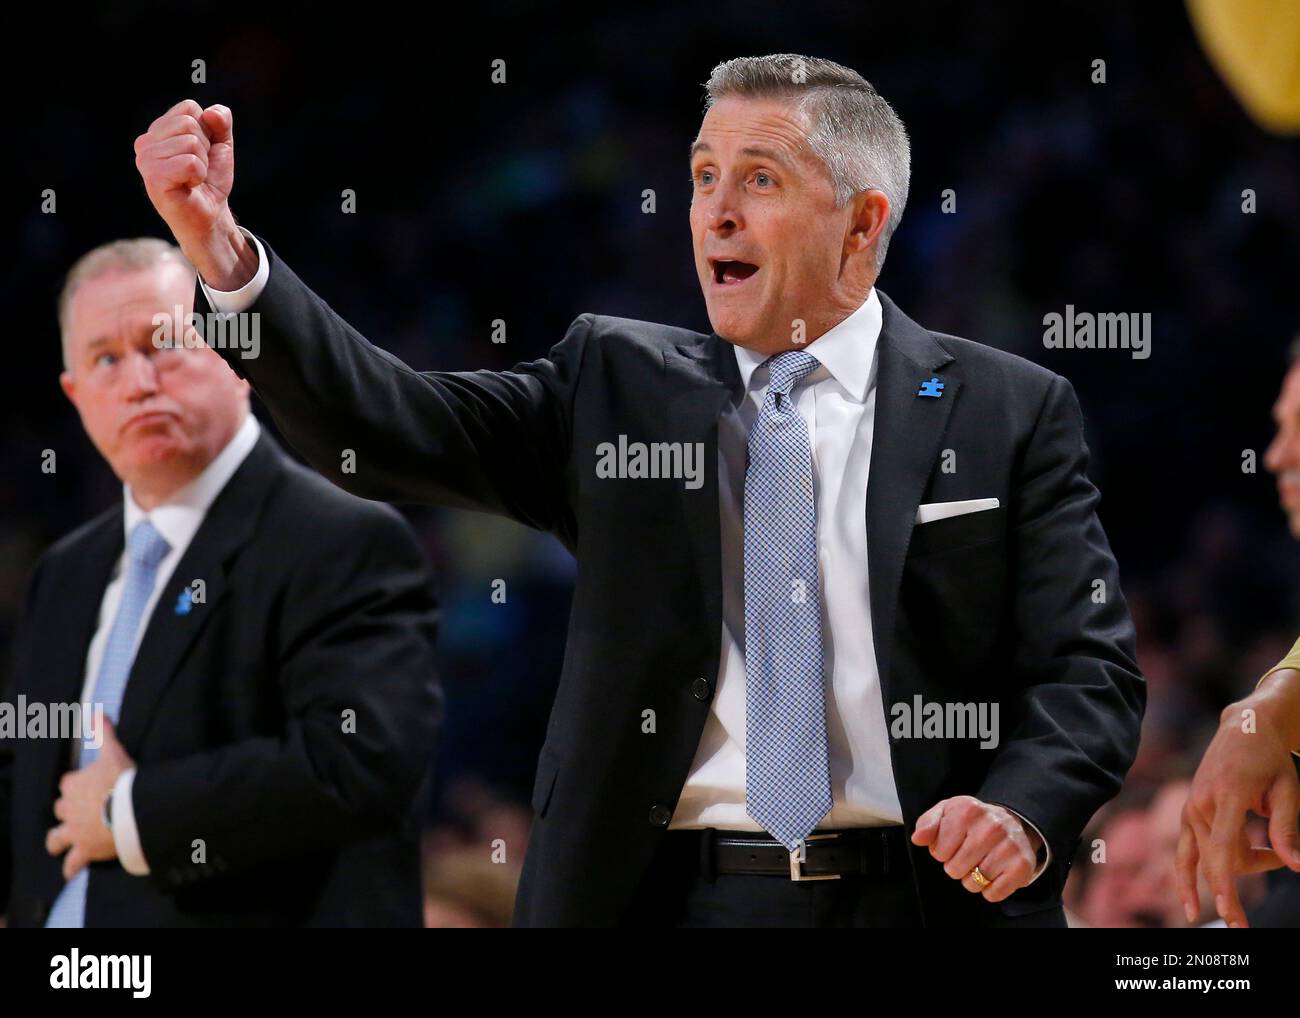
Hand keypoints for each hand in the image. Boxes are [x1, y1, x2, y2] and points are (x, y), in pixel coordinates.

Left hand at [46, 718, 134, 880]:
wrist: (130, 810)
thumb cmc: (121, 779)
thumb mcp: (113, 751)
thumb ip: (103, 733)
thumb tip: (98, 712)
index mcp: (73, 785)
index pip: (68, 784)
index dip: (78, 785)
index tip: (91, 785)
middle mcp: (68, 809)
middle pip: (61, 809)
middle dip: (69, 810)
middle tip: (84, 810)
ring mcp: (74, 832)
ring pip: (56, 838)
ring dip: (59, 839)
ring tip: (63, 842)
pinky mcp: (84, 850)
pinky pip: (72, 863)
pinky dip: (71, 867)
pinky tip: (71, 871)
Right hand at [134, 99, 255, 288]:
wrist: (210, 215)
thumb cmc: (210, 181)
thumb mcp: (220, 146)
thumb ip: (220, 122)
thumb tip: (211, 112)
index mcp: (158, 131)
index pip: (189, 108)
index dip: (207, 131)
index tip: (201, 153)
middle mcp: (145, 142)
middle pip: (189, 123)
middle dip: (205, 148)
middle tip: (197, 169)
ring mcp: (146, 159)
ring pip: (190, 142)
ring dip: (202, 164)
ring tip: (192, 178)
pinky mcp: (153, 177)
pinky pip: (189, 162)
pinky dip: (198, 175)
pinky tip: (189, 186)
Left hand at [911, 795, 1041, 902]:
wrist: (1012, 821)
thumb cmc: (972, 820)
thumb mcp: (947, 812)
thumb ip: (928, 823)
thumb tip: (918, 838)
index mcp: (968, 811)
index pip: (938, 851)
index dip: (942, 851)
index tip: (953, 843)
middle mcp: (991, 827)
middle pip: (954, 870)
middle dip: (956, 866)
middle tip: (968, 853)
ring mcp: (1009, 847)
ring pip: (973, 884)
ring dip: (972, 878)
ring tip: (981, 861)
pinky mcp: (1022, 867)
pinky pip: (993, 894)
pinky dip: (990, 889)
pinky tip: (994, 872)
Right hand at [1175, 675, 1299, 928]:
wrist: (1243, 728)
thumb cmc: (1270, 758)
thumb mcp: (1288, 790)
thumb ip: (1287, 829)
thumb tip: (1294, 866)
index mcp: (1227, 795)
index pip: (1222, 848)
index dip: (1225, 883)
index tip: (1230, 912)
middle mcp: (1200, 803)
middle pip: (1219, 858)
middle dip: (1247, 874)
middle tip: (1278, 859)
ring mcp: (1190, 807)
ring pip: (1205, 858)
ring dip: (1230, 871)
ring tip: (1247, 885)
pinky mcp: (1189, 811)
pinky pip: (1189, 851)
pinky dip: (1199, 872)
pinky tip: (1191, 903)